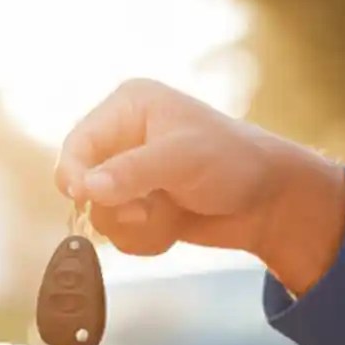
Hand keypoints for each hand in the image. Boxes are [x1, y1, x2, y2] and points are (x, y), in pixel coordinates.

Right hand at [55, 78, 344, 294]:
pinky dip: (146, 237)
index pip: (78, 144)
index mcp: (128, 107)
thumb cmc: (233, 162)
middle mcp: (123, 139)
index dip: (74, 174)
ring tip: (170, 213)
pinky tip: (175, 226)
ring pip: (100, 215)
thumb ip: (133, 171)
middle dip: (115, 205)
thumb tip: (87, 188)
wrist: (270, 202)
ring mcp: (131, 177)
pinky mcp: (141, 208)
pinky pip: (120, 234)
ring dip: (136, 224)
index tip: (85, 197)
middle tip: (144, 209)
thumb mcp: (182, 159)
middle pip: (81, 184)